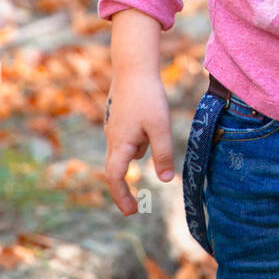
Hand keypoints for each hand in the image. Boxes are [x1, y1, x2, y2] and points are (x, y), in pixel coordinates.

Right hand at [103, 74, 174, 215]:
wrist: (133, 67)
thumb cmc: (147, 96)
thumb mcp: (160, 127)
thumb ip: (163, 154)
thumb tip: (165, 180)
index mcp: (120, 144)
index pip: (115, 178)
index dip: (122, 197)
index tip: (131, 212)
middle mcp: (112, 138)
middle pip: (116, 169)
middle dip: (125, 187)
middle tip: (136, 205)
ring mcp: (113, 127)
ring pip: (125, 151)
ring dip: (140, 151)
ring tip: (155, 123)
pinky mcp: (118, 117)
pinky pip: (127, 138)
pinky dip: (138, 139)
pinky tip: (149, 119)